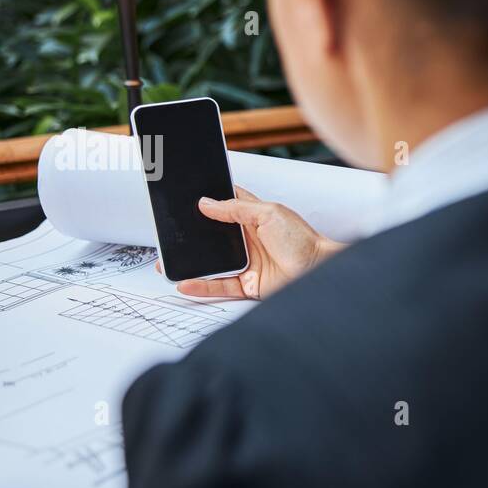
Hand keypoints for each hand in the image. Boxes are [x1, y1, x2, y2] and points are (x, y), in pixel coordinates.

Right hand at [164, 186, 340, 299]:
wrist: (320, 270)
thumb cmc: (303, 240)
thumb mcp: (268, 214)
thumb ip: (236, 208)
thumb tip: (206, 203)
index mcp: (252, 218)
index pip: (223, 207)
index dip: (205, 203)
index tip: (183, 200)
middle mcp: (247, 241)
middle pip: (212, 238)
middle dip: (190, 238)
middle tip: (168, 236)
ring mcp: (247, 263)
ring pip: (211, 264)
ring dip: (190, 264)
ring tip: (167, 263)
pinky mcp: (248, 284)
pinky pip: (220, 286)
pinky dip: (202, 286)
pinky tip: (186, 283)